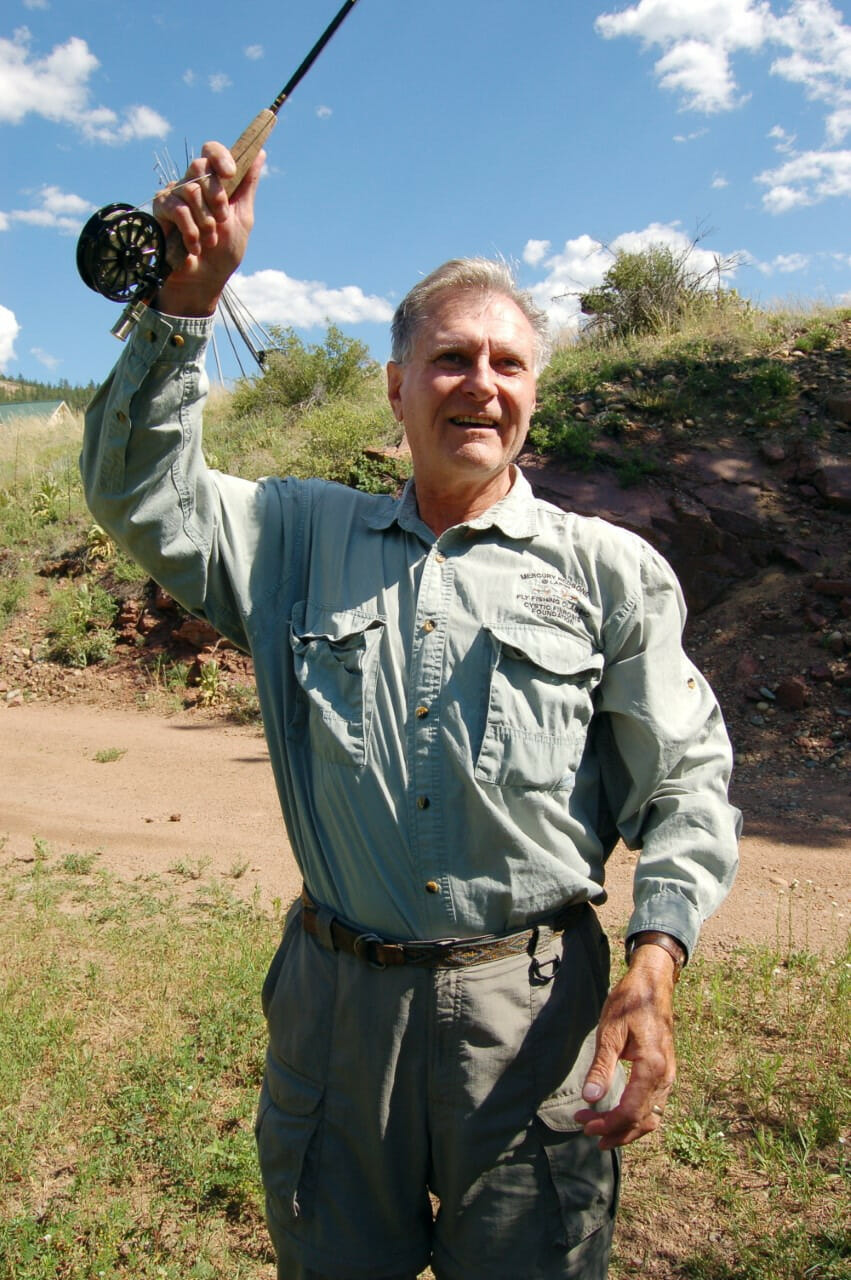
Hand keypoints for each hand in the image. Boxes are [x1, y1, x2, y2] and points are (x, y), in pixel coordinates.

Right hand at [152, 140, 264, 316]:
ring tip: (209, 239)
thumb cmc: (223, 252)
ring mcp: (174, 195)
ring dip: (205, 220)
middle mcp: (192, 183)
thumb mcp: (242, 218)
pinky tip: (194, 246)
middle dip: (216, 196)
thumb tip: (260, 153)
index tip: (230, 173)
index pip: (211, 151)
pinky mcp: (161, 210)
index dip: (220, 156)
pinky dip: (191, 231)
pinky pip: (177, 209)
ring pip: (190, 189)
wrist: (203, 281)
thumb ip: (247, 186)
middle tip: (221, 220)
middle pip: (200, 166)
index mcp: (213, 183)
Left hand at [573, 945, 676, 1148]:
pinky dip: (638, 1117)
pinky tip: (620, 1117)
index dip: (607, 1124)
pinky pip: (655, 1105)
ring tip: (602, 1132)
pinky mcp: (666, 1072)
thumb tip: (590, 1098)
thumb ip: (601, 1068)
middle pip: (642, 1120)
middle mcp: (665, 1076)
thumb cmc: (630, 1003)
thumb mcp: (610, 1033)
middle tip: (586, 1130)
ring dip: (627, 1129)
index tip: (584, 1123)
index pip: (631, 1112)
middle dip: (614, 1130)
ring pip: (652, 1117)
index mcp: (652, 1067)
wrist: (653, 984)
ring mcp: (669, 1075)